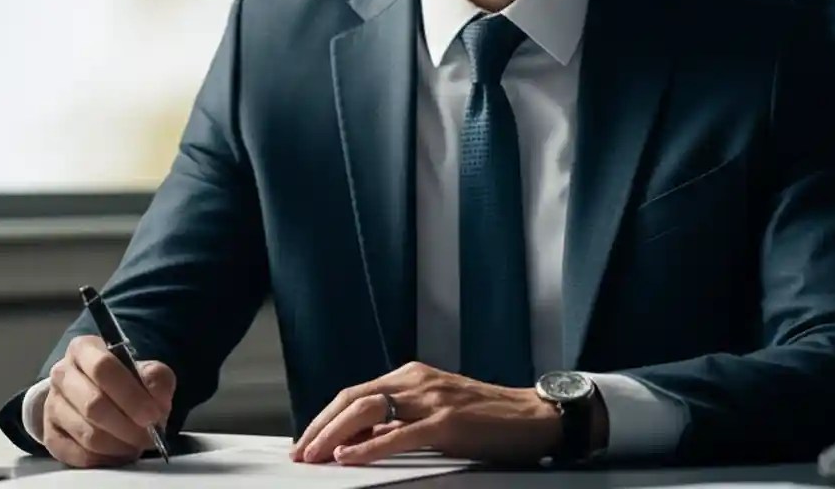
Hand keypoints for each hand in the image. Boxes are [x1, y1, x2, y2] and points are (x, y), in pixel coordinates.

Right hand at [42, 335, 175, 467]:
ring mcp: (52, 405)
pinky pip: (78, 455)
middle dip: (127, 425)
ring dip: (118, 444)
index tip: (152, 414)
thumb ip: (157, 378)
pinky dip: (104, 459)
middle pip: (93, 403)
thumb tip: (158, 398)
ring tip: (136, 444)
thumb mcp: (145, 371)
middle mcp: (62, 373)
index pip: (104, 367)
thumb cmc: (123, 381)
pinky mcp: (50, 435)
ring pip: (87, 434)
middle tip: (148, 435)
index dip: (131, 394)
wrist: (97, 395)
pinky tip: (119, 453)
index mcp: (84, 349)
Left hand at [290, 362, 561, 465]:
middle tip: (299, 452)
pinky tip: (349, 457)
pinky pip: (399, 435)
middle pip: (353, 398)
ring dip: (334, 435)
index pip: (355, 394)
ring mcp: (431, 399)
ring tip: (315, 456)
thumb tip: (360, 440)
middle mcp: (416, 381)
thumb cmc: (488, 419)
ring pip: (368, 410)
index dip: (326, 418)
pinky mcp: (447, 422)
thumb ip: (399, 422)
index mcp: (411, 376)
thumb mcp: (435, 413)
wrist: (534, 417)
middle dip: (320, 426)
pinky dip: (369, 446)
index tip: (306, 440)